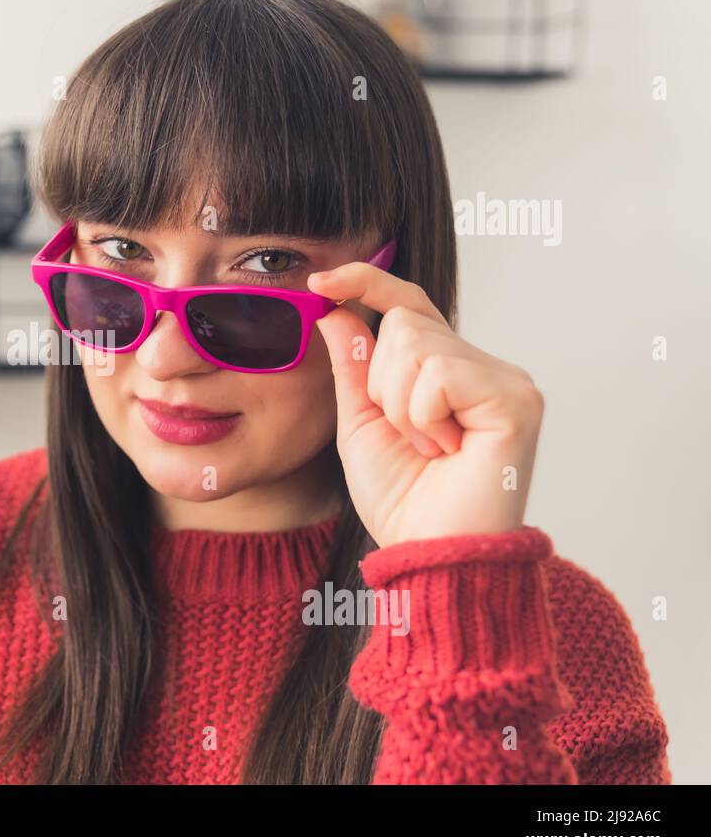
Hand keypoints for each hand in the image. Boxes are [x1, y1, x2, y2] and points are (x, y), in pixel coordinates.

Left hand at [307, 262, 543, 549]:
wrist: (433, 554)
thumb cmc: (403, 498)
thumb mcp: (362, 422)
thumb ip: (353, 364)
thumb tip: (335, 307)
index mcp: (448, 371)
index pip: (408, 305)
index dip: (365, 282)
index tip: (319, 282)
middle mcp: (484, 367)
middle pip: (404, 321)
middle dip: (381, 384)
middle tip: (410, 438)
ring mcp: (505, 380)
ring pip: (416, 343)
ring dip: (400, 405)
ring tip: (430, 448)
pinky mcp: (516, 398)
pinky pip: (438, 373)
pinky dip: (423, 417)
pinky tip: (448, 450)